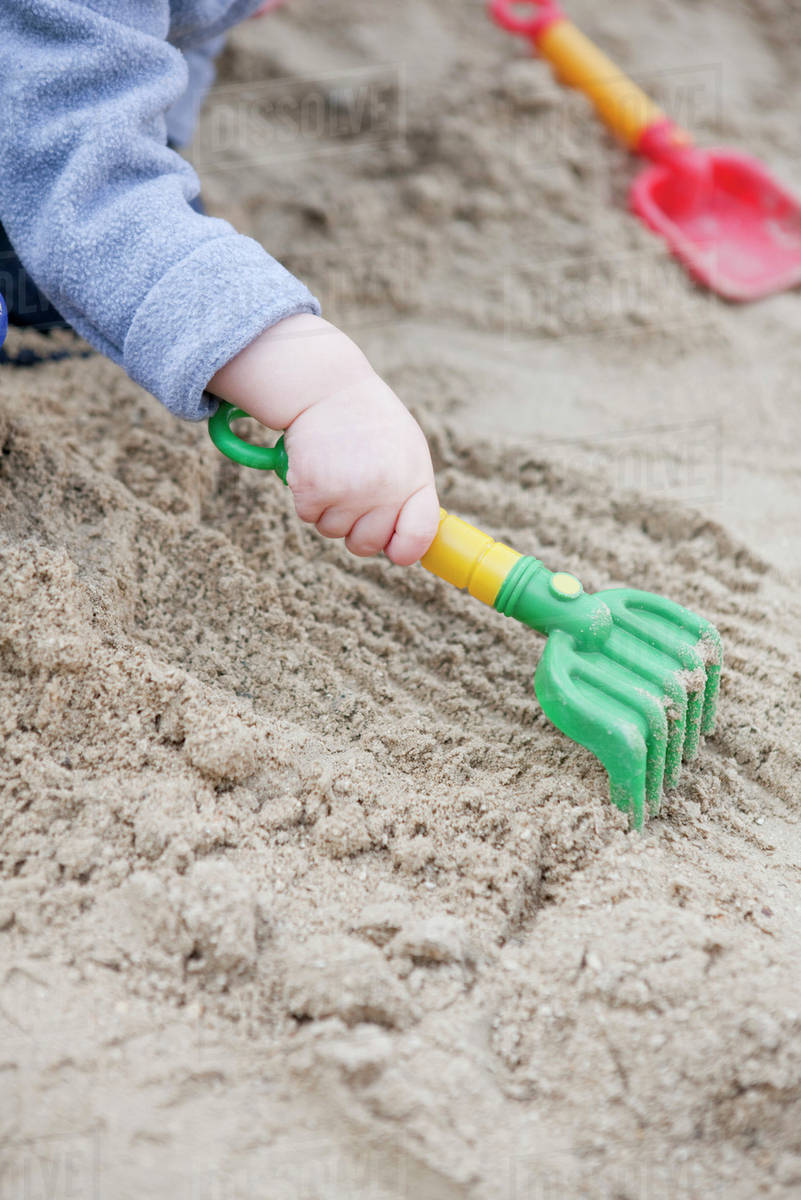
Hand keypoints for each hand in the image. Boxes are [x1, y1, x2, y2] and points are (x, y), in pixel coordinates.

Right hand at [208, 315, 438, 564]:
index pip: (417, 539)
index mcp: (414, 482)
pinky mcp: (312, 489)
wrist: (326, 387)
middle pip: (367, 545)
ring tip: (335, 470)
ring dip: (329, 509)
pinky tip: (316, 467)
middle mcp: (384, 491)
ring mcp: (347, 492)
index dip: (403, 549)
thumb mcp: (407, 451)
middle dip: (356, 528)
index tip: (393, 546)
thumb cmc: (370, 421)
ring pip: (333, 531)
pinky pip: (308, 516)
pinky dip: (307, 498)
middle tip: (352, 493)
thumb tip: (407, 541)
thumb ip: (411, 494)